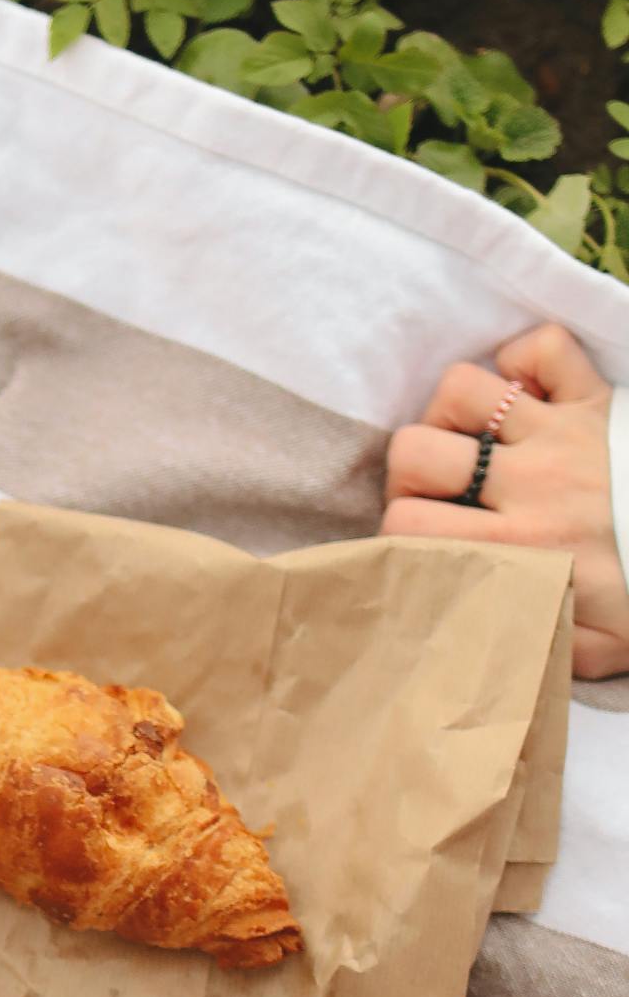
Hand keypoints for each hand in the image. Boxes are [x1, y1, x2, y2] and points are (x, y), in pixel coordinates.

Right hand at [382, 322, 628, 677]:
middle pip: (414, 449)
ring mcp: (562, 431)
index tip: (423, 544)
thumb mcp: (592, 649)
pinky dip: (524, 360)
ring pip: (462, 387)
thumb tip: (470, 645)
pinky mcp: (597, 398)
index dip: (399, 533)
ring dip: (453, 412)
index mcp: (522, 545)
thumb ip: (528, 648)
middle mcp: (532, 481)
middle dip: (408, 474)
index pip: (409, 524)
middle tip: (434, 493)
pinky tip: (525, 396)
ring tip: (470, 440)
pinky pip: (543, 347)